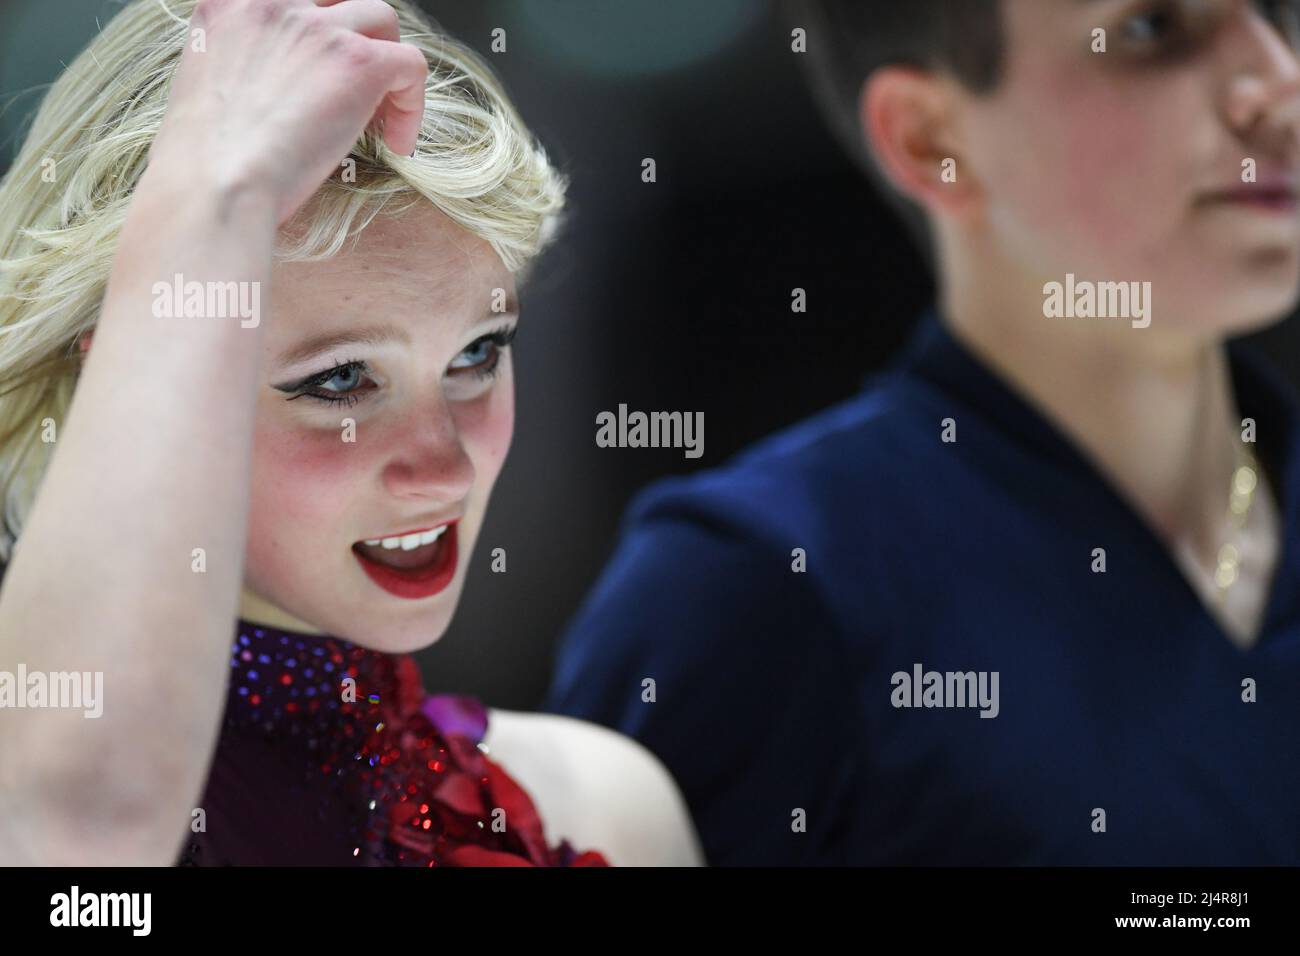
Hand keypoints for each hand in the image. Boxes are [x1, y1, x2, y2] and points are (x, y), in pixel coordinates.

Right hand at [147, 0, 427, 225]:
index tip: (320, 71)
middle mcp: (274, 2)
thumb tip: (274, 83)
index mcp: (230, 3)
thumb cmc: (204, 160)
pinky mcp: (360, 63)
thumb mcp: (204, 83)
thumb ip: (241, 61)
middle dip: (354, 38)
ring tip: (376, 117)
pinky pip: (411, 64)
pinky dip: (412, 105)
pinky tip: (397, 144)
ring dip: (386, 65)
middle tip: (353, 89)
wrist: (216, 186)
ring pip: (382, 20)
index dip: (315, 30)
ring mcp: (319, 29)